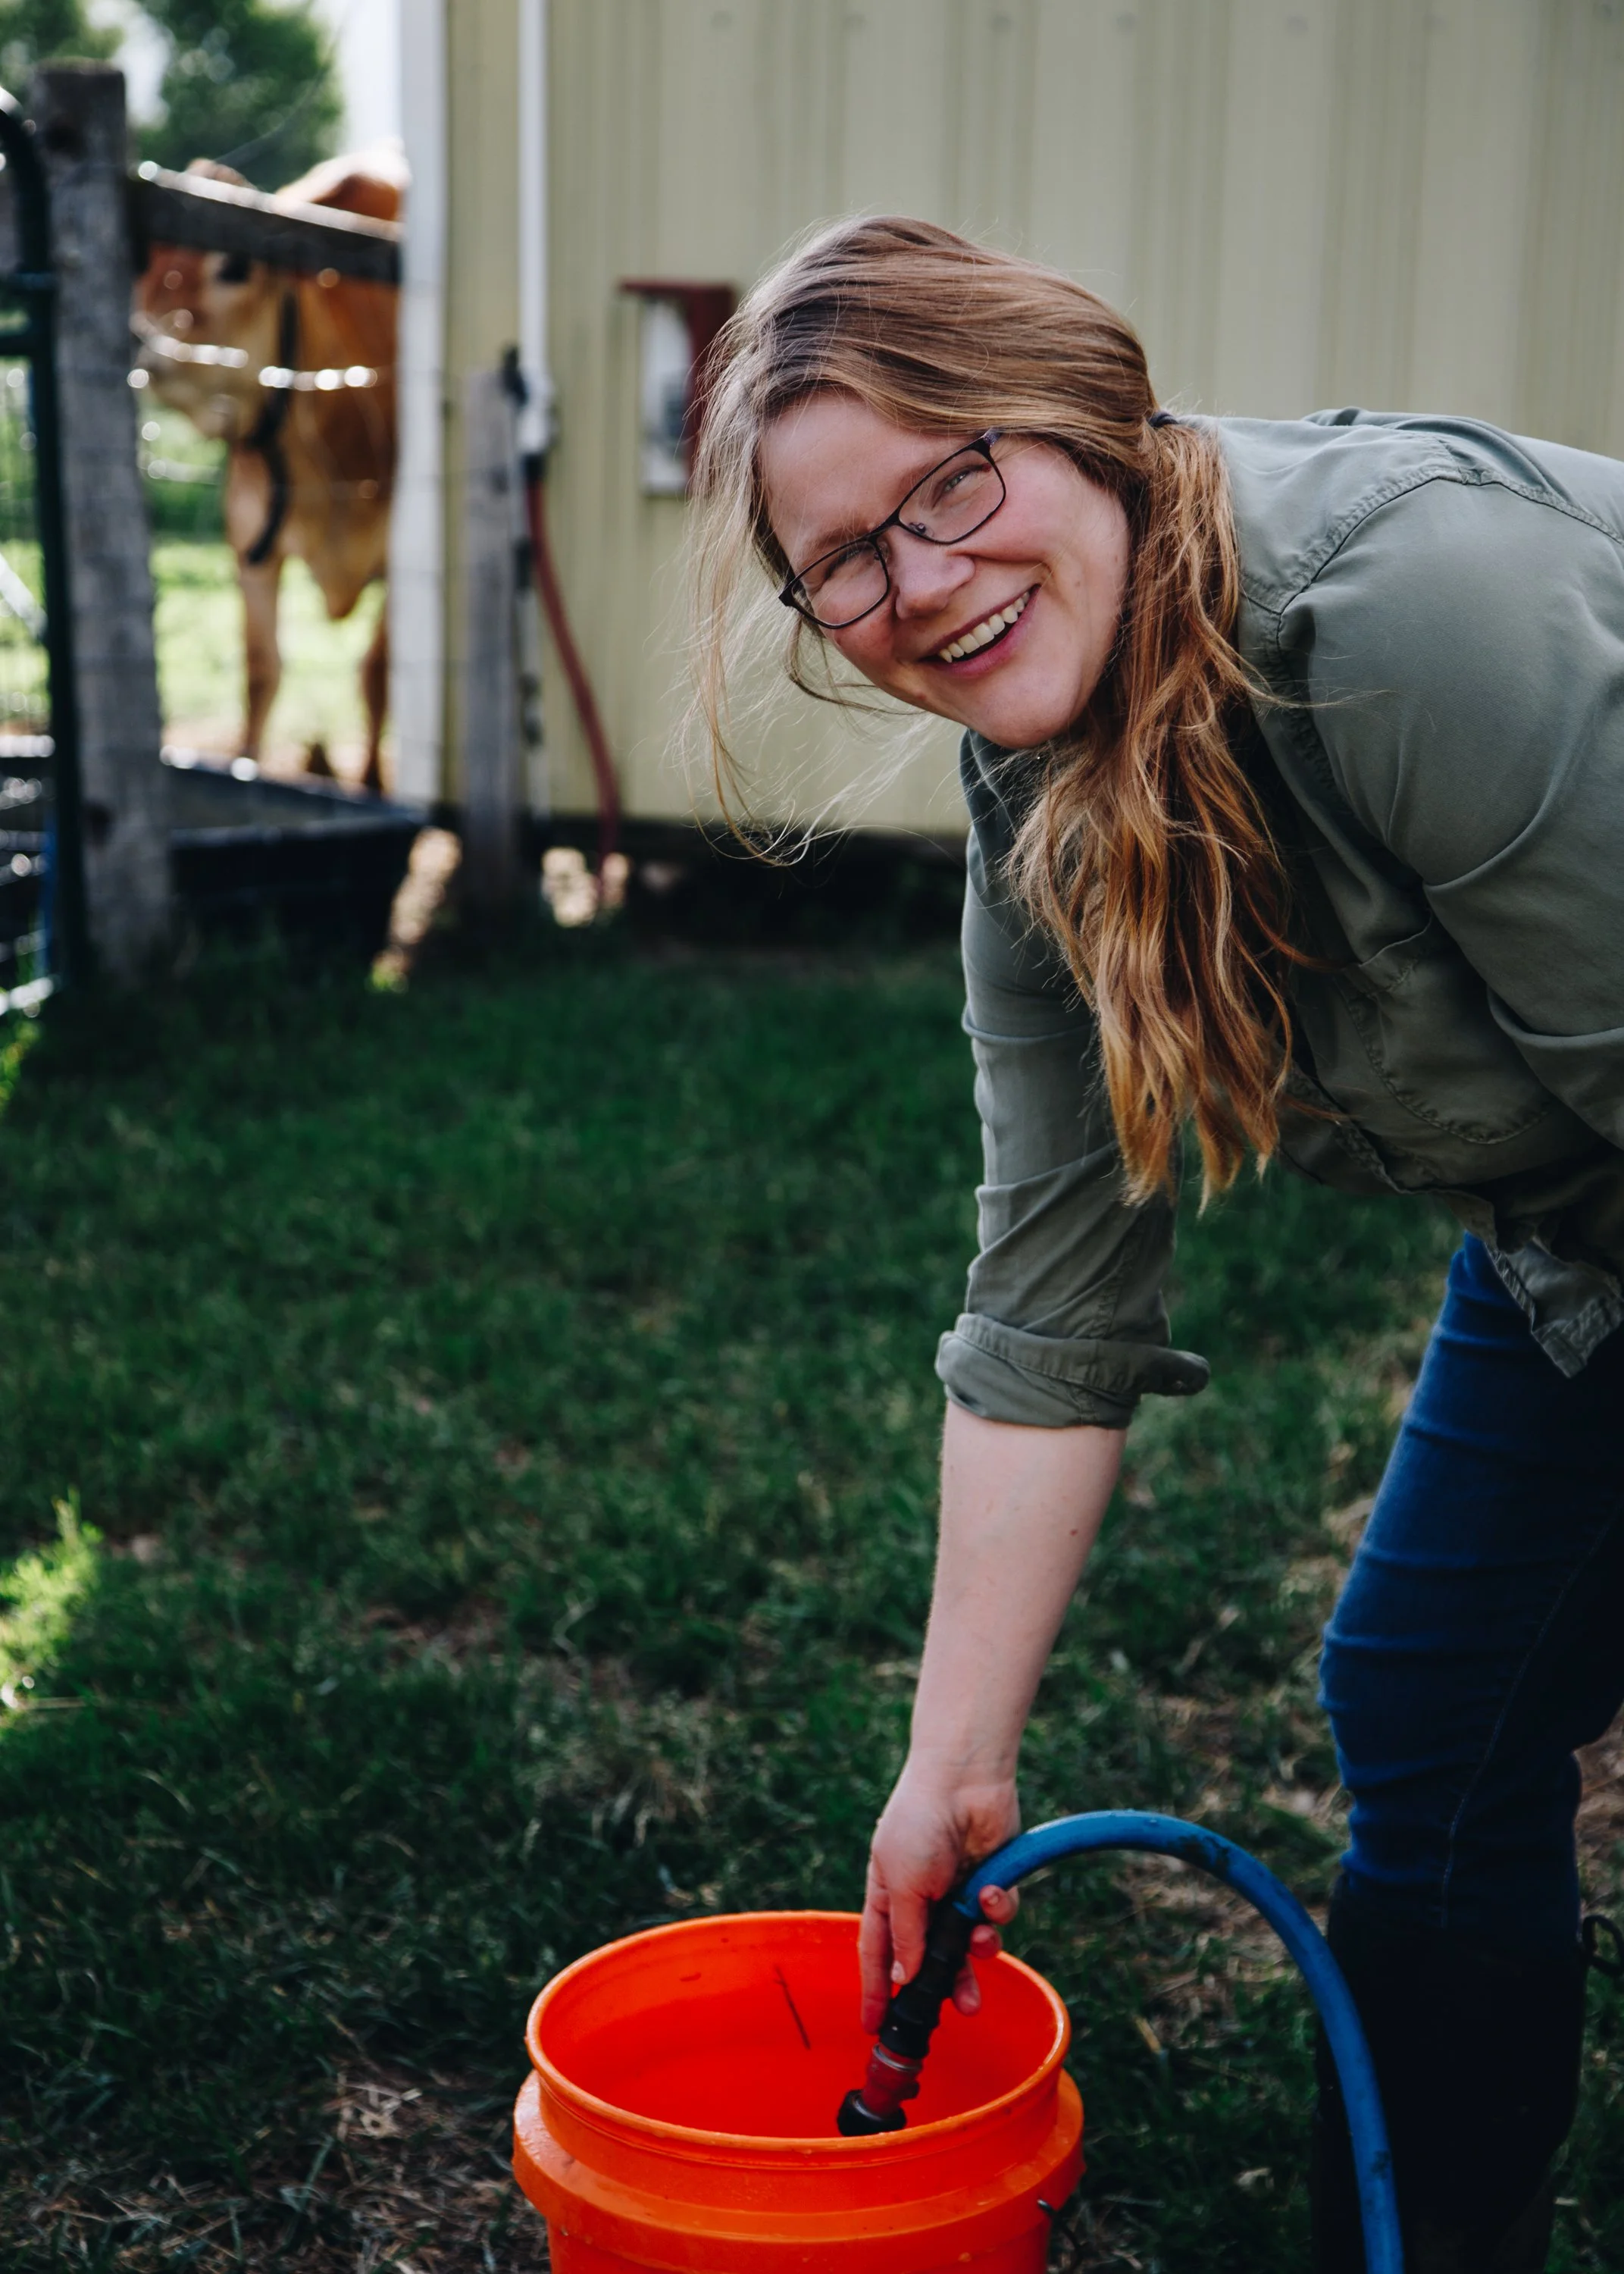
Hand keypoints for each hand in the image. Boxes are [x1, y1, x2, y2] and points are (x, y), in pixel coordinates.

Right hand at [858, 1761, 1021, 2032]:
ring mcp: (957, 1891)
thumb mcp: (902, 1885)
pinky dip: (995, 1909)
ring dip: (978, 1952)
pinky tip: (990, 1891)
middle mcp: (922, 1898)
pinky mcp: (990, 1881)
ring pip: (969, 1944)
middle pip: (930, 1959)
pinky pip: (995, 1914)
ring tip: (982, 1947)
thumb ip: (905, 1936)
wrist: (965, 1780)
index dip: (875, 1990)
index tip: (873, 2027)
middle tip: (961, 2010)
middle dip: (946, 1986)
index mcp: (887, 1895)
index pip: (877, 1954)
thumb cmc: (920, 1825)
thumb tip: (903, 1980)